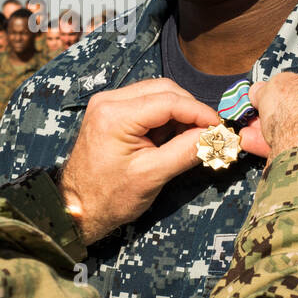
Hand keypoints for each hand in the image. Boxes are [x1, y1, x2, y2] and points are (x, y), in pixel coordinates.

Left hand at [57, 79, 219, 243]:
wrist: (77, 208)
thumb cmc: (110, 197)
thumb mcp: (153, 175)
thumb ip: (186, 150)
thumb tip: (216, 136)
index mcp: (115, 115)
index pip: (169, 101)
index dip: (199, 112)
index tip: (220, 127)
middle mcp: (108, 100)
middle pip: (164, 89)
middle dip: (190, 109)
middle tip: (207, 133)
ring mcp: (107, 104)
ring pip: (156, 93)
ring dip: (178, 112)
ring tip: (190, 138)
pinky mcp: (110, 111)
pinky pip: (145, 103)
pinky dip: (164, 116)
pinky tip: (171, 137)